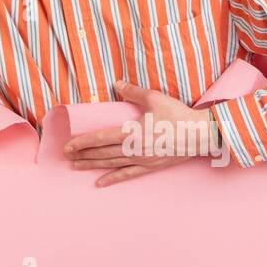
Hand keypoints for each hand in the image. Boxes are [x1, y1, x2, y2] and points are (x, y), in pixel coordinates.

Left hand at [62, 81, 216, 186]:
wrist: (200, 135)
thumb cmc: (178, 115)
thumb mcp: (155, 98)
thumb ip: (133, 91)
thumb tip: (117, 83)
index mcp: (132, 132)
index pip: (100, 138)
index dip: (82, 143)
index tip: (68, 146)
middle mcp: (134, 149)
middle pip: (102, 153)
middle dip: (82, 155)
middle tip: (66, 156)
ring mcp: (142, 160)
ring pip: (111, 164)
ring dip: (92, 166)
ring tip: (76, 167)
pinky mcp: (151, 167)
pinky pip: (128, 174)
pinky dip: (113, 178)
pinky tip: (100, 183)